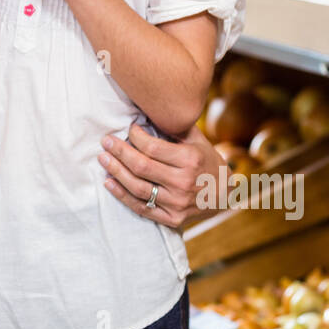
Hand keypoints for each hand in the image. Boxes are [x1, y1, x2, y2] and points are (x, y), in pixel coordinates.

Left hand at [98, 123, 225, 227]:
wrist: (226, 196)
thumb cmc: (207, 161)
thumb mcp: (198, 141)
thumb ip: (174, 127)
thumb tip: (146, 109)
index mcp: (190, 160)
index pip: (152, 148)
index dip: (135, 136)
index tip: (128, 129)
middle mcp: (184, 182)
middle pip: (141, 166)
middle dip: (119, 152)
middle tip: (105, 142)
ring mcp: (178, 203)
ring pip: (137, 187)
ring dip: (116, 172)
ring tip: (103, 159)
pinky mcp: (172, 219)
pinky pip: (141, 208)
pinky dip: (122, 196)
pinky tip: (109, 183)